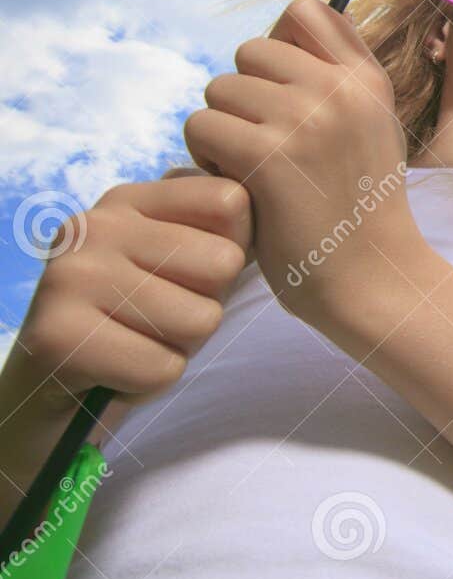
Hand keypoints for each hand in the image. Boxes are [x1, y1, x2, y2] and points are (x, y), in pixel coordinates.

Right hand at [14, 175, 251, 402]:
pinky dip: (153, 379)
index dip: (235, 244)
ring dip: (182, 345)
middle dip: (209, 302)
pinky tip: (121, 368)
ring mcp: (71, 277)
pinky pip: (164, 366)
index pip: (229, 199)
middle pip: (223, 263)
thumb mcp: (181, 259)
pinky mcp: (59, 336)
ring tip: (141, 339)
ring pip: (200, 320)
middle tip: (164, 314)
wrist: (55, 379)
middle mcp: (95, 226)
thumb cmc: (139, 314)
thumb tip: (271, 205)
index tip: (199, 269)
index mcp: (128, 199)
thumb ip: (219, 228)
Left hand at [185, 0, 417, 324]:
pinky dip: (207, 159)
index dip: (279, 46)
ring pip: (219, 91)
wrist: (371, 276)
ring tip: (254, 169)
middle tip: (264, 143)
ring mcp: (305, 119)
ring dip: (221, 131)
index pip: (303, 13)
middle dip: (243, 97)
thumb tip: (286, 30)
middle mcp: (340, 88)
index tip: (284, 93)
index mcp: (366, 78)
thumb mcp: (373, 125)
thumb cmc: (361, 207)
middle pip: (249, 52)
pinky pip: (202, 127)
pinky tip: (239, 186)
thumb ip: (340, 76)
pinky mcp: (267, 155)